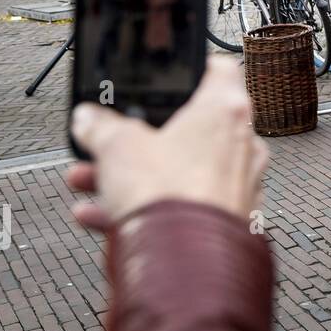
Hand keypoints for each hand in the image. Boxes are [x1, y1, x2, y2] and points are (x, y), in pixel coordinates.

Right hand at [67, 58, 267, 230]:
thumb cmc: (168, 196)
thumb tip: (89, 119)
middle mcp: (243, 144)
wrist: (187, 264)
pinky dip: (145, 207)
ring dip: (134, 174)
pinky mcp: (230, 220)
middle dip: (140, 137)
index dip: (190, 65)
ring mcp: (240, 184)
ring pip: (181, 170)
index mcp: (227, 110)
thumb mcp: (117, 146)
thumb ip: (101, 127)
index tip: (168, 72)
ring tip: (88, 183)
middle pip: (189, 127)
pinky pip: (183, 206)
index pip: (218, 69)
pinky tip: (96, 216)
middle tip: (107, 142)